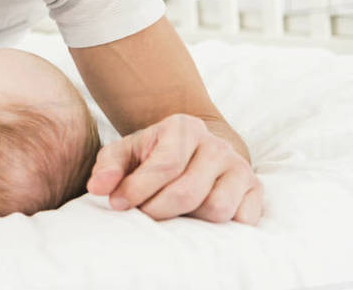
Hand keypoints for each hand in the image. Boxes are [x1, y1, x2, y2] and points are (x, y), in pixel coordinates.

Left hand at [87, 112, 262, 224]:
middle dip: (158, 209)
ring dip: (189, 219)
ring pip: (217, 209)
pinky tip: (198, 217)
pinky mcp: (256, 189)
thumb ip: (108, 166)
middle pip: (188, 192)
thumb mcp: (126, 152)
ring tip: (171, 211)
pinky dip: (220, 226)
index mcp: (184, 127)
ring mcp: (240, 167)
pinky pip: (242, 219)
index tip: (117, 203)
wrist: (195, 150)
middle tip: (142, 214)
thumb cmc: (153, 154)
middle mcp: (216, 145)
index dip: (138, 189)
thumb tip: (97, 188)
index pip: (164, 165)